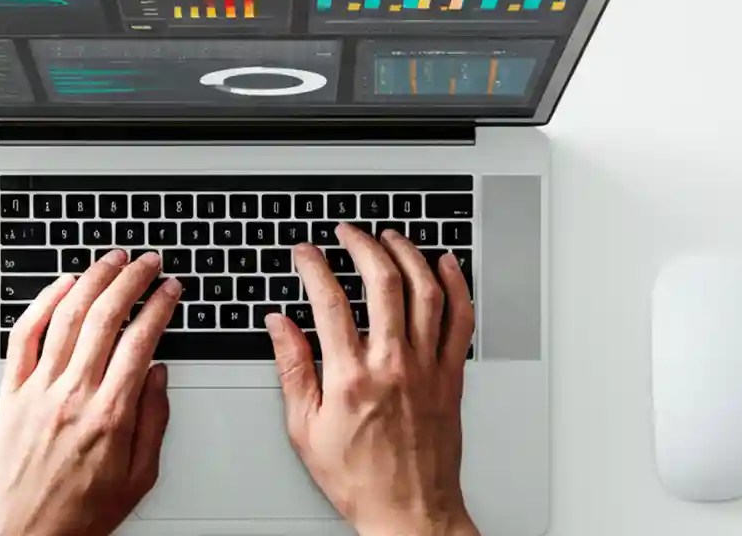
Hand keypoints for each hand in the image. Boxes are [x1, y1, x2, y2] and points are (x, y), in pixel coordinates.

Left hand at [0, 250, 180, 535]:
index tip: (171, 289)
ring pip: (67, 316)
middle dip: (132, 280)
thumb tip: (159, 373)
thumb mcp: (140, 476)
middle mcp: (73, 394)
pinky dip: (42, 302)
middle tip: (148, 262)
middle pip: (106, 316)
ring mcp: (39, 389)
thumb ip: (154, 420)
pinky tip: (62, 285)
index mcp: (110, 414)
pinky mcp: (12, 392)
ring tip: (112, 260)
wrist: (24, 533)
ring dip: (93, 279)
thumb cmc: (81, 512)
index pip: (141, 340)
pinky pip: (24, 335)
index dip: (160, 306)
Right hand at [265, 224, 478, 535]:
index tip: (306, 253)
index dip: (314, 266)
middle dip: (362, 245)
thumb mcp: (305, 428)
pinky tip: (445, 265)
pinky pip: (461, 320)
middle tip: (348, 232)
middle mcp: (393, 365)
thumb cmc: (358, 478)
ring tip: (390, 237)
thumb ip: (292, 369)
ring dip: (407, 254)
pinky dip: (456, 286)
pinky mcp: (451, 376)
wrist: (409, 512)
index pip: (329, 301)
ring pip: (425, 292)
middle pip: (382, 283)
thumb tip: (280, 325)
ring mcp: (427, 368)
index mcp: (351, 378)